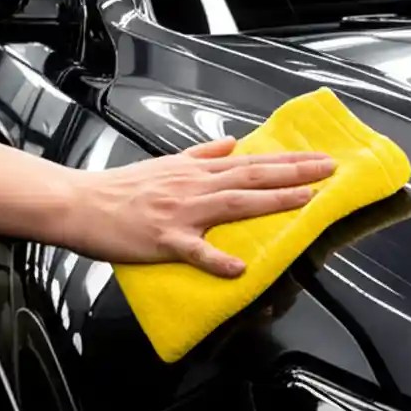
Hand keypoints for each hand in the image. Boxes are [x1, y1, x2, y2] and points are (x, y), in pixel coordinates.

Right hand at [56, 137, 333, 276]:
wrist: (81, 203)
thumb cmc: (121, 187)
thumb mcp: (166, 161)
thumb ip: (202, 153)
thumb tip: (231, 142)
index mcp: (197, 170)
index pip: (252, 162)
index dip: (289, 161)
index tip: (319, 159)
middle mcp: (195, 186)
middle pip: (253, 177)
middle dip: (295, 173)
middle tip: (329, 171)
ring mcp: (182, 213)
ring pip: (235, 204)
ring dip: (272, 201)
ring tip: (305, 200)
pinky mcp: (164, 240)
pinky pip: (195, 252)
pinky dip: (217, 260)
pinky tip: (239, 267)